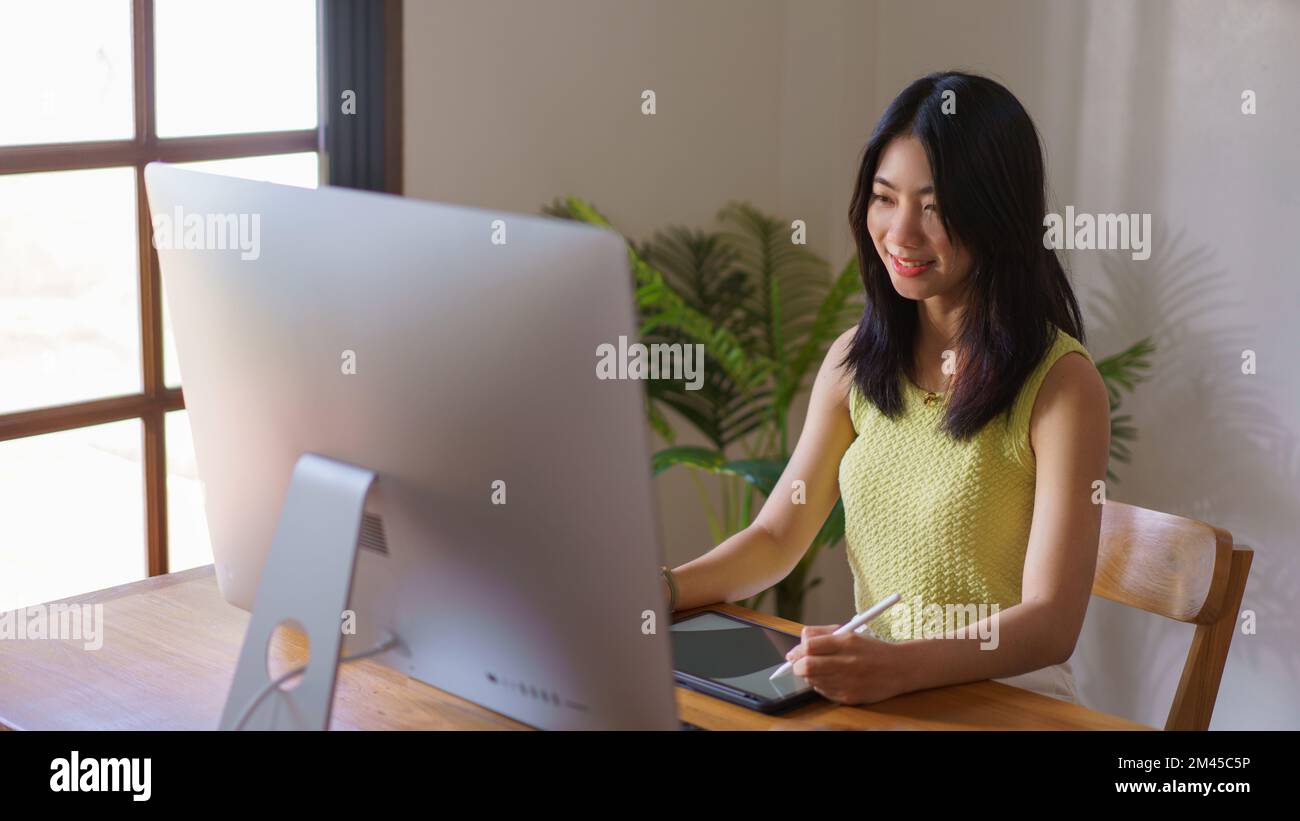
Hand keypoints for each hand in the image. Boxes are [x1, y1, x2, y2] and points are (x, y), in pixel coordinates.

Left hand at [785, 624, 906, 704]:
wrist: (899, 668)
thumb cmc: (870, 649)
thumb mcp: (848, 632)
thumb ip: (820, 634)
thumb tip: (796, 646)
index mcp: (847, 642)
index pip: (809, 646)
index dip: (797, 651)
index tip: (795, 653)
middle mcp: (847, 662)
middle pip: (807, 667)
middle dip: (798, 666)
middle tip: (800, 664)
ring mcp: (849, 682)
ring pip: (812, 681)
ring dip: (811, 675)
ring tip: (823, 669)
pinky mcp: (849, 697)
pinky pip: (823, 692)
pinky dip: (822, 685)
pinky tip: (833, 678)